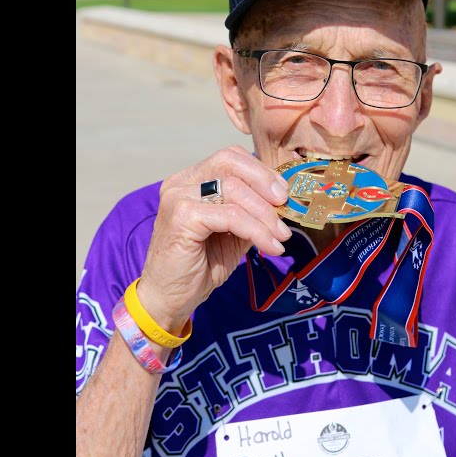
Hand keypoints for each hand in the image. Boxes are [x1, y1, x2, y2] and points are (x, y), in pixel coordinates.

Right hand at [137, 146, 291, 333]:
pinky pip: (230, 215)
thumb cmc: (201, 265)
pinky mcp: (181, 217)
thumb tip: (284, 199)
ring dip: (265, 215)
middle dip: (265, 183)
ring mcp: (178, 197)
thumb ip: (251, 211)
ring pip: (234, 189)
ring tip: (280, 237)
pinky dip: (256, 230)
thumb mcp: (234, 232)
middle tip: (286, 207)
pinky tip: (270, 246)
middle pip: (230, 162)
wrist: (170, 298)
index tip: (283, 194)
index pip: (230, 157)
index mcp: (191, 180)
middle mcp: (181, 183)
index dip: (261, 171)